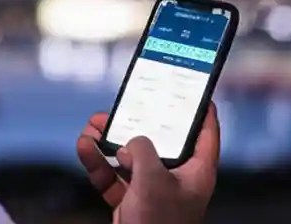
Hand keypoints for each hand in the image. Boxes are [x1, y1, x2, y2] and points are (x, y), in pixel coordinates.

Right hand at [75, 103, 219, 223]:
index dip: (199, 108)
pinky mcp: (131, 200)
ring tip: (94, 126)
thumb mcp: (153, 178)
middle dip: (135, 121)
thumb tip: (129, 144)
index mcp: (197, 171)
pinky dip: (97, 162)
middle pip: (158, 139)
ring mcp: (152, 189)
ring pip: (129, 155)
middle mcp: (177, 178)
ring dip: (109, 139)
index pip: (205, 131)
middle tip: (123, 105)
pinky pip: (112, 175)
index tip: (191, 88)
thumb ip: (141, 150)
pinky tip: (85, 147)